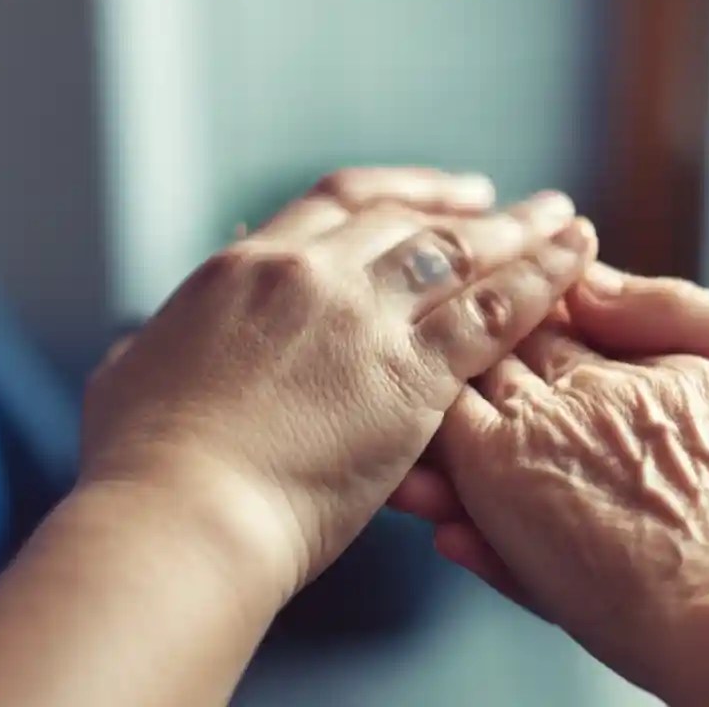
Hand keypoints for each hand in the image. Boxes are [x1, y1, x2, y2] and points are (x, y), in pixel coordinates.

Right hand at [80, 168, 597, 598]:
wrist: (181, 515)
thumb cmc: (143, 466)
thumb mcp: (131, 378)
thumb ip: (158, 346)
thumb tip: (146, 340)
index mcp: (248, 268)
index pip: (340, 203)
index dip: (397, 193)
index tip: (433, 197)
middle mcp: (312, 273)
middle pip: (410, 218)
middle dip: (466, 206)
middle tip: (509, 204)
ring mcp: (366, 318)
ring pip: (462, 251)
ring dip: (522, 232)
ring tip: (565, 221)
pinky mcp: (413, 374)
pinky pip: (494, 310)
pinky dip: (543, 280)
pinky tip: (576, 263)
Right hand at [393, 264, 708, 621]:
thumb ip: (685, 316)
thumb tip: (583, 278)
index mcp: (667, 380)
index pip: (560, 357)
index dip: (499, 351)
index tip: (441, 341)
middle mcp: (640, 445)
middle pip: (526, 435)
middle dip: (457, 433)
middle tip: (393, 430)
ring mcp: (639, 514)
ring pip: (529, 505)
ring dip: (464, 499)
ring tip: (412, 494)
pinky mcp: (651, 577)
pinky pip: (563, 569)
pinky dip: (509, 561)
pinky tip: (466, 545)